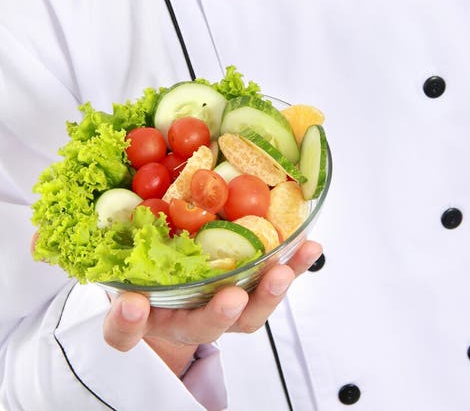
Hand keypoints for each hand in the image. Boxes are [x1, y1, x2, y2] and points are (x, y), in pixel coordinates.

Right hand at [102, 240, 322, 374]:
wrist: (181, 278)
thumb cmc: (151, 270)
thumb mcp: (127, 258)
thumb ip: (114, 237)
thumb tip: (83, 215)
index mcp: (147, 314)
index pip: (127, 330)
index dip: (129, 323)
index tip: (131, 307)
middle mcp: (187, 317)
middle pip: (202, 326)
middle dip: (219, 314)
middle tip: (230, 298)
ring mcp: (223, 305)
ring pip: (248, 313)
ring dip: (267, 292)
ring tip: (281, 271)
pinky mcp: (252, 288)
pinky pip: (275, 280)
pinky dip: (295, 265)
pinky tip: (310, 246)